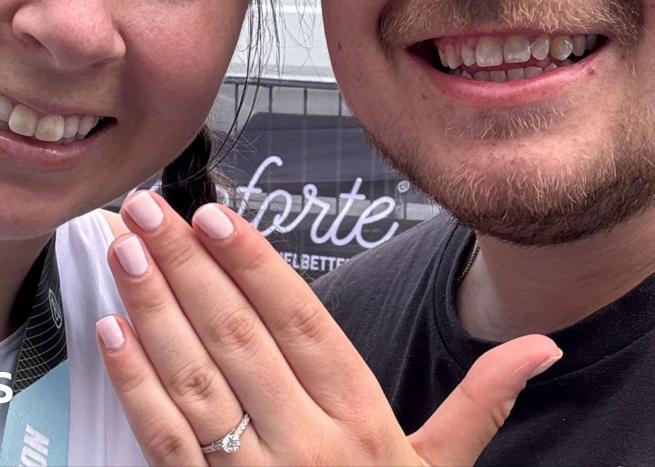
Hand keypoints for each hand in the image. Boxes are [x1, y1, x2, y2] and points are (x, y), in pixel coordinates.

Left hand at [97, 192, 560, 464]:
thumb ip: (483, 403)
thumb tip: (544, 347)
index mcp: (362, 420)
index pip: (302, 324)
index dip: (257, 267)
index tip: (217, 217)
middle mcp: (306, 443)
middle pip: (239, 339)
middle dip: (190, 268)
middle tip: (148, 210)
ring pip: (197, 382)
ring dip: (155, 312)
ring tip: (124, 253)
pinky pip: (168, 443)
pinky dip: (136, 387)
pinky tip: (110, 335)